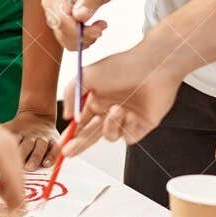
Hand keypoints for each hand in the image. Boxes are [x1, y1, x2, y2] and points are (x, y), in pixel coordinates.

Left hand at [4, 109, 59, 169]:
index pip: (13, 140)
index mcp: (18, 132)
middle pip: (26, 145)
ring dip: (35, 158)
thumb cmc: (18, 128)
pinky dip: (51, 156)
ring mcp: (43, 138)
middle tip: (16, 168)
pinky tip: (46, 164)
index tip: (2, 162)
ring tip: (30, 168)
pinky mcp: (54, 140)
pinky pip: (55, 148)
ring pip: (40, 147)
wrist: (37, 114)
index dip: (8, 150)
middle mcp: (31, 136)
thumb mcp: (7, 128)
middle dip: (22, 156)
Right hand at [42, 0, 118, 49]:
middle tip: (102, 27)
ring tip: (100, 26)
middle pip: (61, 32)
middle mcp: (50, 3)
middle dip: (83, 37)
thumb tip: (79, 16)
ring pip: (64, 39)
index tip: (98, 29)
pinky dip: (82, 39)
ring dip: (84, 39)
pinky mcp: (59, 19)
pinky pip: (67, 38)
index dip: (78, 31)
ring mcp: (53, 12)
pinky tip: (94, 28)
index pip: (61, 20)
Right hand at [60, 34, 190, 156]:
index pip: (81, 123)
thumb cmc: (121, 66)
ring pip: (110, 136)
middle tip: (69, 150)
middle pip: (91, 135)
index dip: (71, 135)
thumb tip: (68, 117)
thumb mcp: (87, 75)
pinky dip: (127, 127)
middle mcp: (110, 110)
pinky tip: (131, 113)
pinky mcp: (141, 125)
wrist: (153, 66)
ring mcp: (126, 119)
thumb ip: (72, 96)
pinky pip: (128, 138)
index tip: (62, 145)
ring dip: (110, 126)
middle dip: (79, 143)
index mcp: (97, 99)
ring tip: (117, 109)